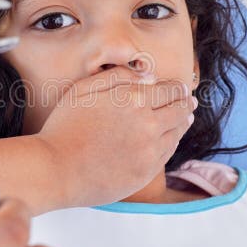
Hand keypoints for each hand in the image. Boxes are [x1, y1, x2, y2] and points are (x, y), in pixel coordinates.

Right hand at [36, 65, 195, 207]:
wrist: (57, 169)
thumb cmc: (64, 127)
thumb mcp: (84, 89)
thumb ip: (118, 77)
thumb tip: (148, 75)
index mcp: (134, 99)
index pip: (169, 90)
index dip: (176, 88)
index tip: (180, 88)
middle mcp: (148, 123)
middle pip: (179, 110)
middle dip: (185, 103)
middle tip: (190, 101)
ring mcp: (149, 149)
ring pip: (177, 132)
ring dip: (183, 122)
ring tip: (186, 117)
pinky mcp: (146, 171)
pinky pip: (168, 153)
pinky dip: (173, 141)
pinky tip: (172, 138)